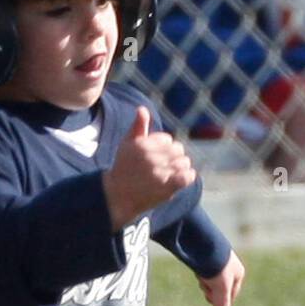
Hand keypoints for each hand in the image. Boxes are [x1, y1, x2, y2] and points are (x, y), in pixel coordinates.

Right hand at [102, 106, 196, 229]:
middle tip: (165, 166)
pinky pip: (187, 177)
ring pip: (184, 162)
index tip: (156, 156)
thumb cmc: (122, 168)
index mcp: (144, 145)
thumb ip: (137, 127)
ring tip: (170, 174)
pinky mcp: (167, 188)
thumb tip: (142, 108)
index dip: (164, 147)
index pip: (167, 140)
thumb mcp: (126, 145)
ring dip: (180, 167)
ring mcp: (160, 173)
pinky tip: (180, 179)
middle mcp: (152, 158)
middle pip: (178, 150)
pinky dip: (188, 177)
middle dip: (174, 157)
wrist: (116, 196)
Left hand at [197, 249, 245, 305]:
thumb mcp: (220, 290)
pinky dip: (198, 271)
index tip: (211, 294)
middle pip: (218, 289)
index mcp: (238, 274)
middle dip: (209, 288)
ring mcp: (219, 261)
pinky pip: (202, 271)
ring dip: (203, 280)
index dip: (218, 299)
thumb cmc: (215, 266)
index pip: (230, 296)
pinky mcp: (207, 256)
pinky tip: (196, 266)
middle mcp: (230, 267)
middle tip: (205, 280)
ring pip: (209, 280)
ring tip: (201, 271)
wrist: (202, 243)